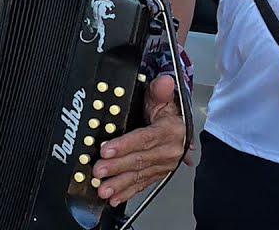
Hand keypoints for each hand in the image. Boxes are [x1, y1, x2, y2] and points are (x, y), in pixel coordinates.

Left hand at [91, 74, 190, 206]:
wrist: (180, 126)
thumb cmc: (167, 111)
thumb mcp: (163, 97)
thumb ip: (160, 90)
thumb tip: (163, 81)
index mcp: (170, 131)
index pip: (145, 139)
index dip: (124, 145)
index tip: (105, 149)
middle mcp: (169, 151)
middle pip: (140, 159)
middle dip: (117, 166)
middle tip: (98, 170)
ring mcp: (164, 165)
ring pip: (140, 175)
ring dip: (120, 184)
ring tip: (103, 189)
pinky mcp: (158, 174)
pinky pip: (143, 184)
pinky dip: (128, 192)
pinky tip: (114, 198)